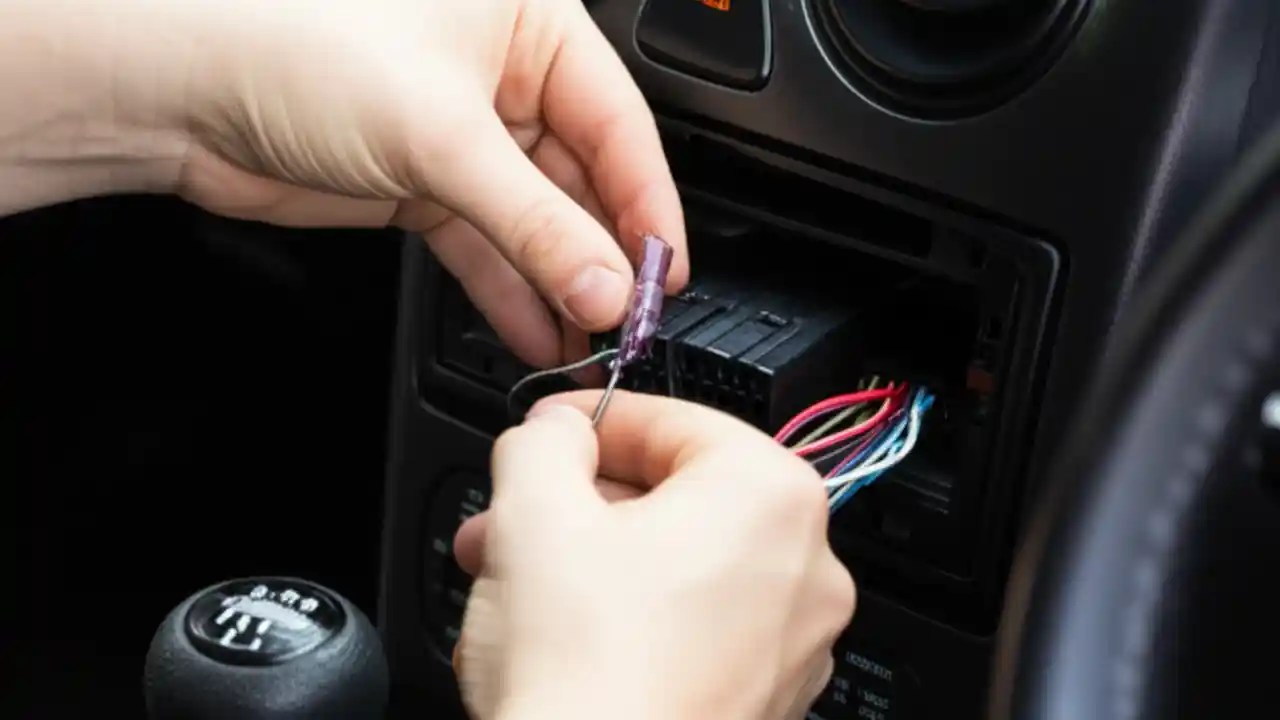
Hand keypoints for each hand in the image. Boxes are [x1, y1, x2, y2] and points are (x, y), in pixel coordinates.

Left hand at [172, 0, 687, 366]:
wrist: (179, 85)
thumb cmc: (294, 43)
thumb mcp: (443, 135)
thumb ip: (536, 221)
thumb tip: (608, 281)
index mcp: (530, 20)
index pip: (620, 121)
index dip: (648, 204)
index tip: (665, 273)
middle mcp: (503, 72)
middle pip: (582, 176)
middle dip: (604, 254)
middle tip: (628, 320)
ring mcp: (461, 131)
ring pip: (534, 218)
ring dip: (560, 282)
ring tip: (588, 342)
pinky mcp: (422, 180)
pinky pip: (485, 242)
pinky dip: (508, 288)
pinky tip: (537, 330)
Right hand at [452, 392, 854, 719]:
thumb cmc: (585, 675)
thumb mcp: (533, 511)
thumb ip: (545, 441)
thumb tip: (557, 432)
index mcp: (769, 497)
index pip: (671, 421)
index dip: (589, 422)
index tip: (543, 434)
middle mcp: (803, 568)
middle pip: (672, 500)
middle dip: (576, 506)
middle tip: (508, 520)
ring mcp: (790, 644)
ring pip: (675, 567)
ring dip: (591, 562)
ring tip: (513, 582)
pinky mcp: (761, 700)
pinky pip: (690, 629)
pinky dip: (628, 619)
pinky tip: (560, 638)